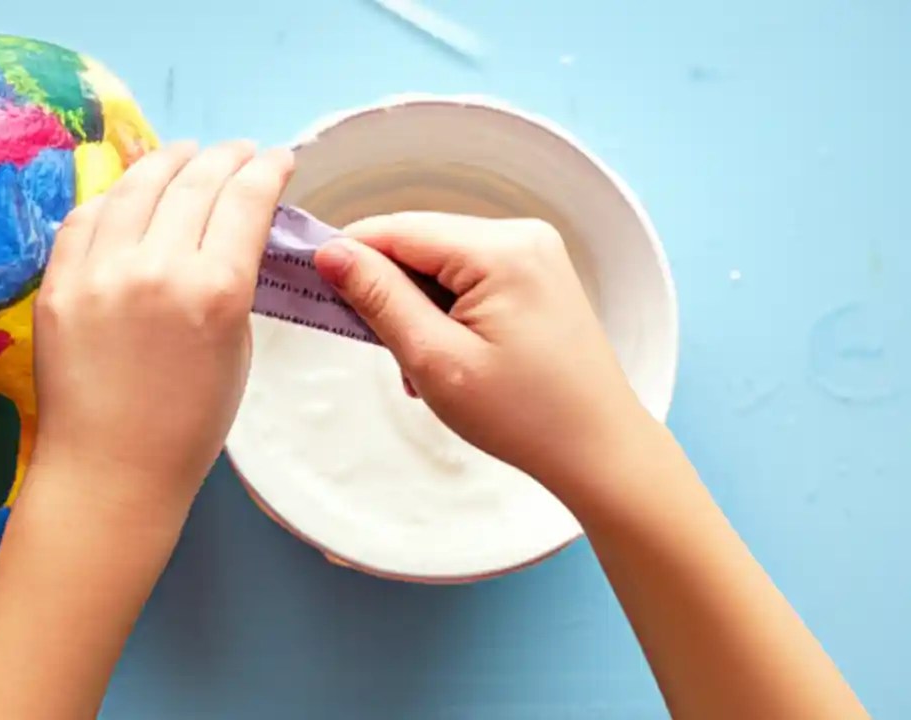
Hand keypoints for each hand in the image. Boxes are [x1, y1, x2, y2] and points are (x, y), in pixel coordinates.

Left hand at [33, 140, 294, 514]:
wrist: (111, 469)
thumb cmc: (188, 425)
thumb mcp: (237, 349)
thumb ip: (233, 283)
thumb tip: (230, 236)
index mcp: (216, 289)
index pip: (246, 200)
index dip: (267, 169)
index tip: (277, 159)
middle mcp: (157, 267)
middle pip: (195, 181)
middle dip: (226, 157)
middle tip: (239, 152)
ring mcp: (101, 271)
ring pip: (137, 186)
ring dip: (169, 160)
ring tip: (186, 153)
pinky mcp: (59, 282)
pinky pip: (87, 217)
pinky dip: (115, 197)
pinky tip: (131, 192)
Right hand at [314, 212, 651, 486]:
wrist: (598, 450)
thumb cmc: (524, 416)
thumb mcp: (435, 360)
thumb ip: (380, 298)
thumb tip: (331, 252)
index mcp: (500, 250)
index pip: (398, 229)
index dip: (348, 254)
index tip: (312, 286)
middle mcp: (521, 235)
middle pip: (419, 243)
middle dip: (389, 293)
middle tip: (383, 352)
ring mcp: (534, 254)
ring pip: (440, 265)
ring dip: (417, 311)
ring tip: (424, 371)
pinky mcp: (536, 276)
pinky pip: (468, 279)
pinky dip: (445, 315)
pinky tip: (450, 361)